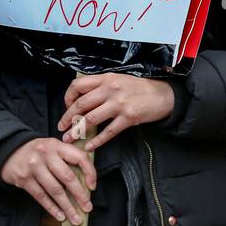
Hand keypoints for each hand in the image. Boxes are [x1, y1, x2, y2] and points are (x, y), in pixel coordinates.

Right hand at [0, 137, 96, 225]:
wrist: (9, 151)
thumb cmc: (39, 152)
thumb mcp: (53, 147)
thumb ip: (68, 158)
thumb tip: (86, 182)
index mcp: (57, 145)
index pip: (79, 158)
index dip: (89, 172)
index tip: (93, 187)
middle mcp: (46, 154)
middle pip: (67, 177)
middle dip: (80, 195)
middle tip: (88, 208)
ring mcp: (34, 167)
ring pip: (54, 190)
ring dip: (67, 207)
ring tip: (76, 219)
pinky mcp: (24, 179)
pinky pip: (41, 197)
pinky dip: (52, 208)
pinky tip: (60, 216)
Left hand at [57, 72, 174, 152]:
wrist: (164, 95)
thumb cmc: (140, 88)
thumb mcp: (119, 79)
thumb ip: (102, 86)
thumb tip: (82, 97)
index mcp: (106, 78)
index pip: (78, 85)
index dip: (68, 97)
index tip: (66, 107)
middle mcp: (110, 90)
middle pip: (81, 104)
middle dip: (67, 117)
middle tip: (61, 126)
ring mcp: (119, 104)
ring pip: (91, 119)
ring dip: (77, 131)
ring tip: (68, 138)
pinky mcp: (128, 118)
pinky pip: (108, 132)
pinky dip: (96, 141)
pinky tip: (89, 146)